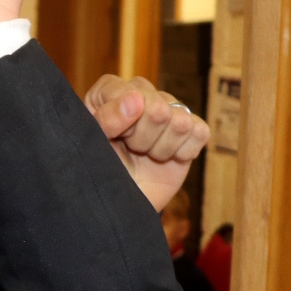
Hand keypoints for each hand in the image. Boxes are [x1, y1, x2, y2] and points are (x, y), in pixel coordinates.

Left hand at [85, 74, 210, 212]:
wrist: (118, 199)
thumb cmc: (99, 168)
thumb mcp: (91, 143)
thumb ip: (106, 118)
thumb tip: (135, 99)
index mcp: (110, 91)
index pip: (126, 91)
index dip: (120, 118)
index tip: (111, 135)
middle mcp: (142, 94)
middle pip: (158, 108)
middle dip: (140, 138)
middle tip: (129, 148)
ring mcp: (169, 110)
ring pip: (180, 122)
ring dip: (159, 148)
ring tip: (144, 154)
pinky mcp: (192, 129)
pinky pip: (199, 133)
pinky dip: (181, 153)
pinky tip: (165, 158)